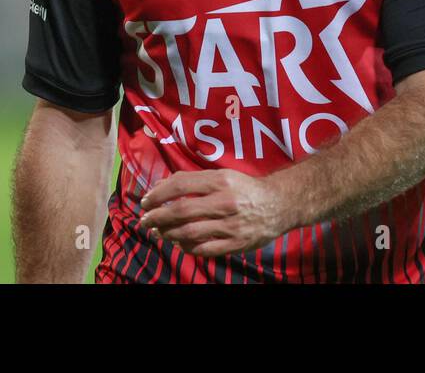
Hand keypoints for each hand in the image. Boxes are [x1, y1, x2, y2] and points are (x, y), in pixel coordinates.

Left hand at [138, 169, 294, 257]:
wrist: (279, 204)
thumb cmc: (245, 188)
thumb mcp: (222, 175)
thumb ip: (193, 181)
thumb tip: (161, 187)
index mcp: (220, 181)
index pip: (180, 186)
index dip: (158, 194)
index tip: (145, 201)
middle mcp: (224, 202)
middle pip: (181, 211)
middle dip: (158, 217)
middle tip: (145, 220)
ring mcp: (230, 225)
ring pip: (190, 232)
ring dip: (168, 234)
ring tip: (158, 232)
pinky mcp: (235, 243)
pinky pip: (204, 249)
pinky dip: (187, 248)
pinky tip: (178, 243)